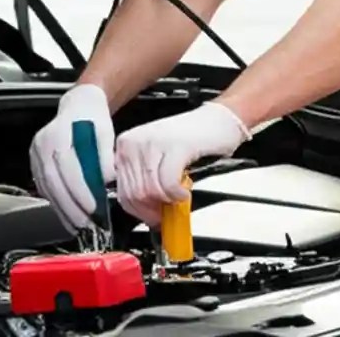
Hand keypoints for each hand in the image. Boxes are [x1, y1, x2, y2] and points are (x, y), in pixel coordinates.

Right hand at [29, 83, 114, 231]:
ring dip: (64, 211)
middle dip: (71, 207)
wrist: (78, 106)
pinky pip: (46, 190)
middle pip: (54, 182)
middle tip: (87, 224)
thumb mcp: (105, 131)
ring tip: (81, 227)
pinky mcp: (36, 166)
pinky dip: (59, 206)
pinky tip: (70, 218)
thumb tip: (108, 179)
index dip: (80, 190)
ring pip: (48, 189)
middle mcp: (42, 145)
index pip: (67, 168)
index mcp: (57, 133)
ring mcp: (36, 156)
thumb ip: (105, 155)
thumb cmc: (92, 118)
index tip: (93, 207)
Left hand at [114, 101, 250, 225]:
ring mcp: (152, 142)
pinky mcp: (175, 146)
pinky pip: (168, 184)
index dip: (140, 211)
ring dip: (167, 202)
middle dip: (154, 210)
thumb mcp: (156, 159)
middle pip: (135, 194)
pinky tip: (184, 191)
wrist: (217, 121)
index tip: (153, 217)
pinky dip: (177, 195)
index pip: (122, 192)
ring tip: (178, 197)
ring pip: (149, 191)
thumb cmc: (189, 140)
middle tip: (170, 210)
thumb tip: (143, 212)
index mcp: (125, 146)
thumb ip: (144, 181)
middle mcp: (134, 142)